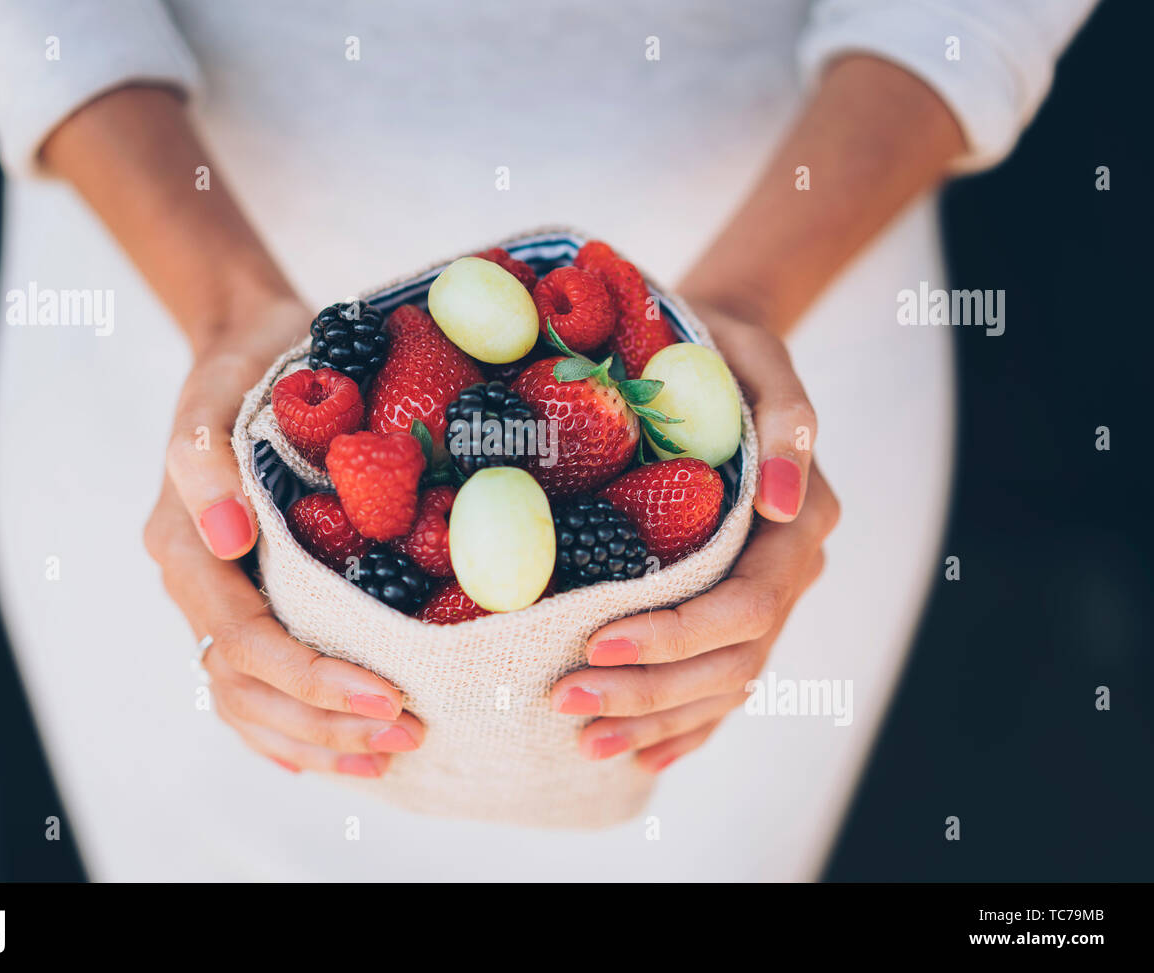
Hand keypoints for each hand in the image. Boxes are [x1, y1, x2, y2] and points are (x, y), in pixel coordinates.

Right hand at [143, 298, 424, 775]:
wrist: (248, 351)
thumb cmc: (246, 372)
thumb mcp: (219, 395)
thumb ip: (206, 461)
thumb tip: (228, 536)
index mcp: (184, 546)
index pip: (244, 639)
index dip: (312, 677)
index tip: (387, 695)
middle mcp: (197, 583)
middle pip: (247, 685)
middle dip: (323, 721)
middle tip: (407, 734)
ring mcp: (218, 598)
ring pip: (248, 699)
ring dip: (315, 738)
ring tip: (389, 754)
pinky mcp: (247, 599)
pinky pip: (255, 686)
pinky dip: (293, 730)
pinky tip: (337, 758)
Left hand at [549, 305, 838, 771]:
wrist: (727, 355)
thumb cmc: (726, 354)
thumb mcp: (758, 363)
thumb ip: (786, 427)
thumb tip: (784, 502)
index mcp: (801, 521)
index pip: (744, 604)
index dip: (674, 634)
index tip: (596, 642)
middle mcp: (792, 569)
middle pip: (730, 659)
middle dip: (649, 690)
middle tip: (565, 703)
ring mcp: (770, 595)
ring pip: (723, 682)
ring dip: (656, 720)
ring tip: (583, 743)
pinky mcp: (740, 605)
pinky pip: (721, 681)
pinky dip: (683, 724)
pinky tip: (638, 755)